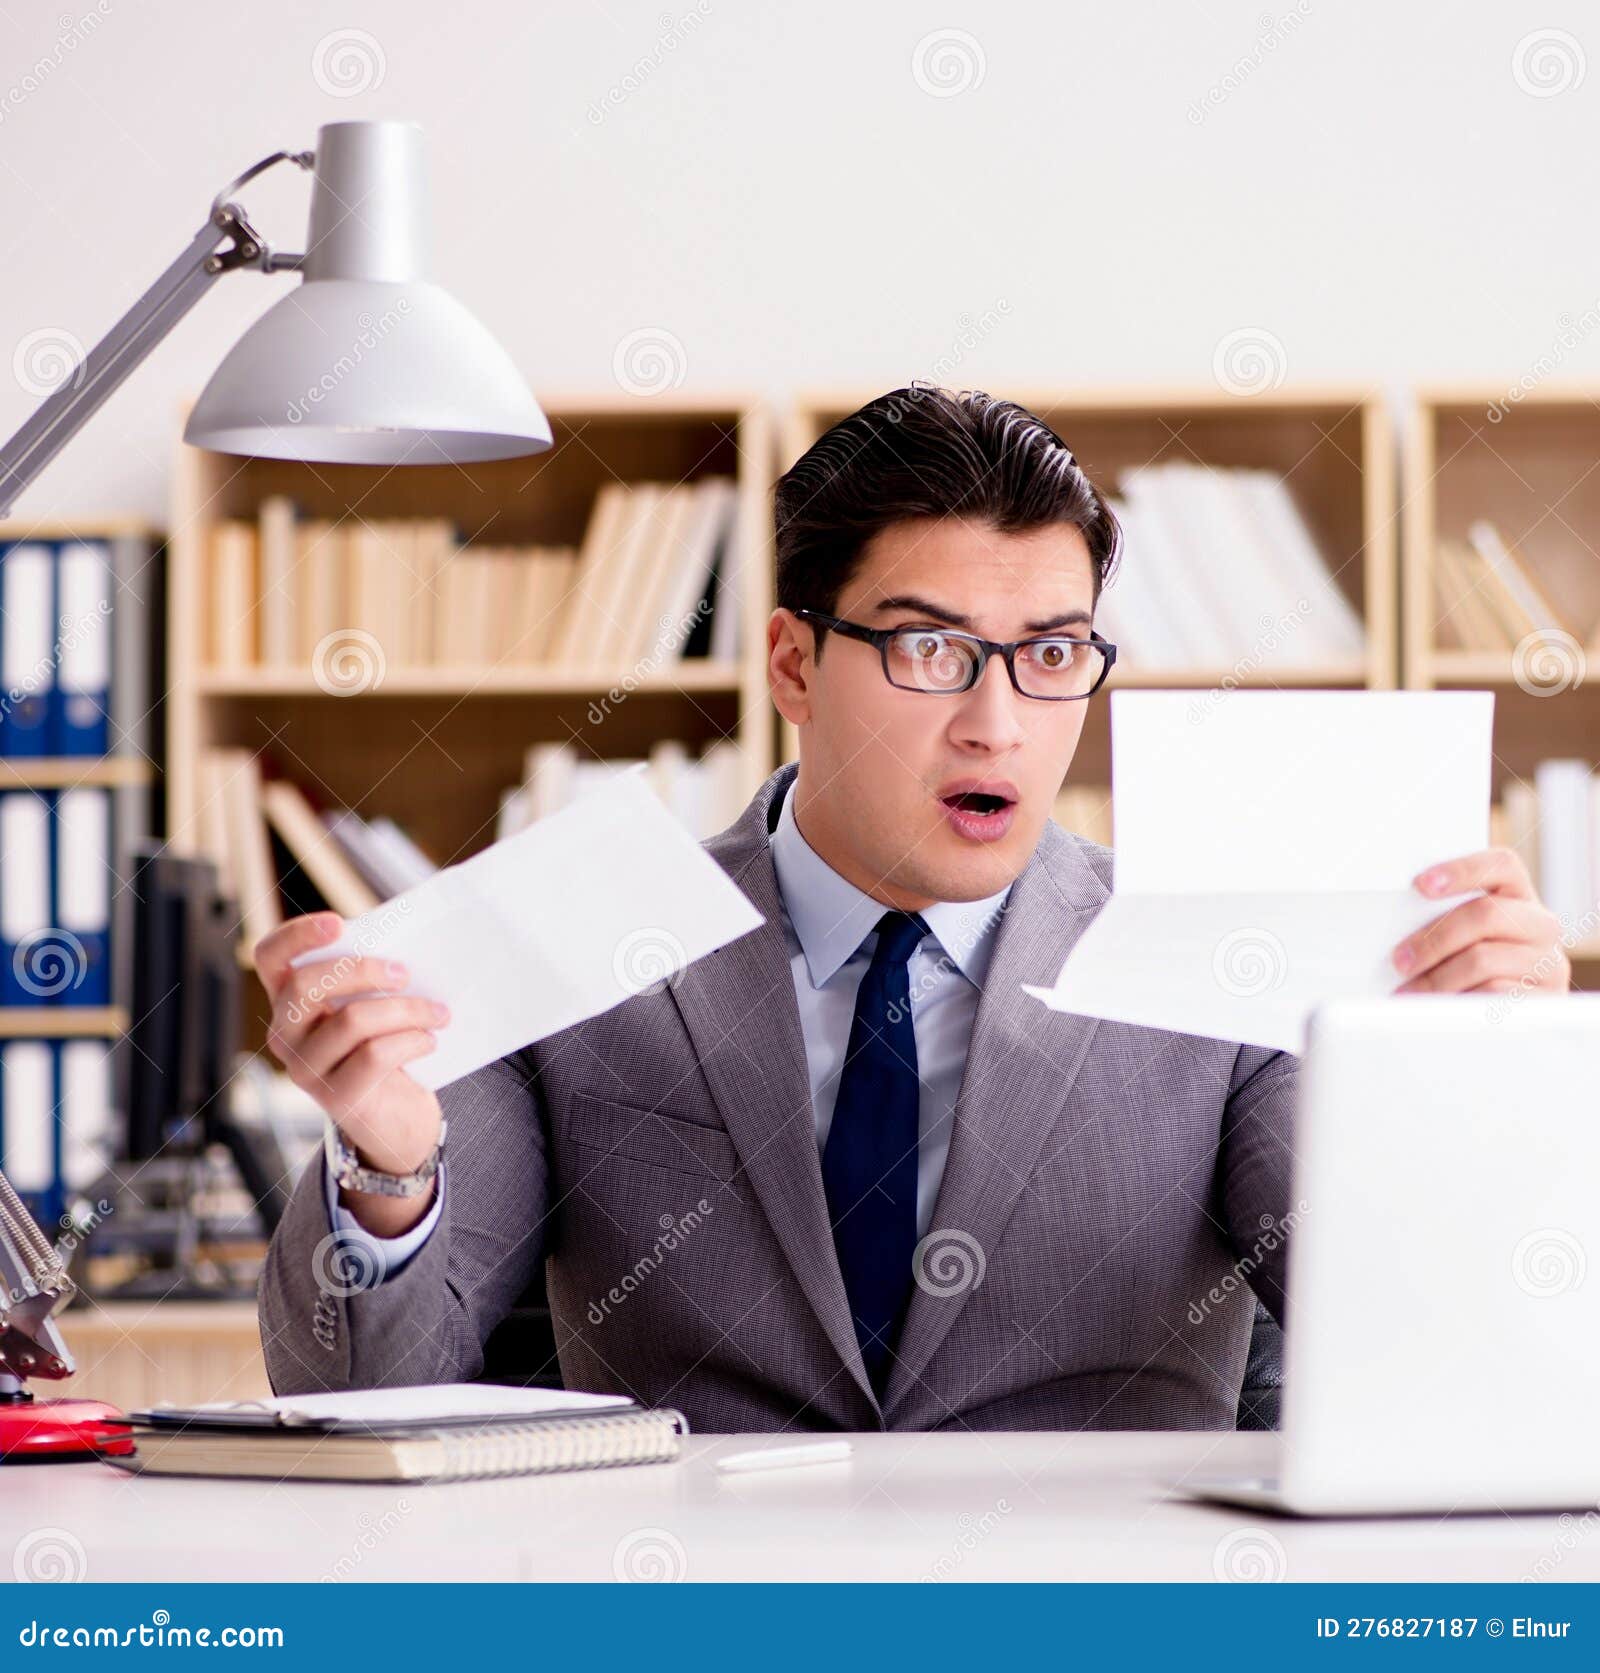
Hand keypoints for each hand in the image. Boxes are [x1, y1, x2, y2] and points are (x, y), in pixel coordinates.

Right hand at [254, 912, 449, 1177]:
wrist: (396, 1115)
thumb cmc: (384, 1046)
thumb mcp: (371, 1006)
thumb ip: (371, 980)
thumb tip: (404, 951)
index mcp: (289, 1000)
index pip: (269, 958)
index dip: (296, 936)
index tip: (338, 922)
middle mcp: (284, 1033)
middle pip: (307, 986)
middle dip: (362, 970)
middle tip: (405, 972)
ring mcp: (304, 1068)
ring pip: (350, 1021)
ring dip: (406, 1010)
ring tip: (438, 1012)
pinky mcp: (333, 1098)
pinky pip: (374, 1056)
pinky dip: (411, 1041)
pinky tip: (429, 1039)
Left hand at [1390, 849, 1571, 996]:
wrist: (1514, 1015)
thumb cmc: (1475, 968)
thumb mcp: (1465, 937)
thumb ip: (1445, 920)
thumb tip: (1399, 927)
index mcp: (1519, 896)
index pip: (1501, 866)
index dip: (1462, 870)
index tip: (1420, 884)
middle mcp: (1540, 924)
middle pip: (1485, 915)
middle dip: (1434, 939)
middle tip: (1401, 960)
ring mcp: (1547, 962)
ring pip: (1484, 960)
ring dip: (1438, 978)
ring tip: (1411, 992)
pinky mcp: (1546, 999)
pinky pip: (1494, 995)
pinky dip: (1460, 1001)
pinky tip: (1443, 1007)